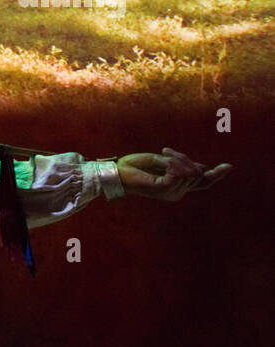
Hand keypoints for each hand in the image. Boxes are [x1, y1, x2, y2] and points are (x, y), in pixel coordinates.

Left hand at [116, 148, 231, 200]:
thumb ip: (182, 166)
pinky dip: (174, 163)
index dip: (216, 174)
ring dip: (178, 159)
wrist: (117, 171)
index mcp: (177, 186)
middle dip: (186, 159)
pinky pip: (179, 174)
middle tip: (166, 153)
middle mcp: (176, 192)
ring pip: (189, 173)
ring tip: (162, 155)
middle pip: (197, 174)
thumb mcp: (163, 162)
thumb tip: (203, 168)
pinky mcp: (163, 188)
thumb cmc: (136, 166)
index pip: (202, 182)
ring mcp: (170, 192)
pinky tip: (164, 159)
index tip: (229, 166)